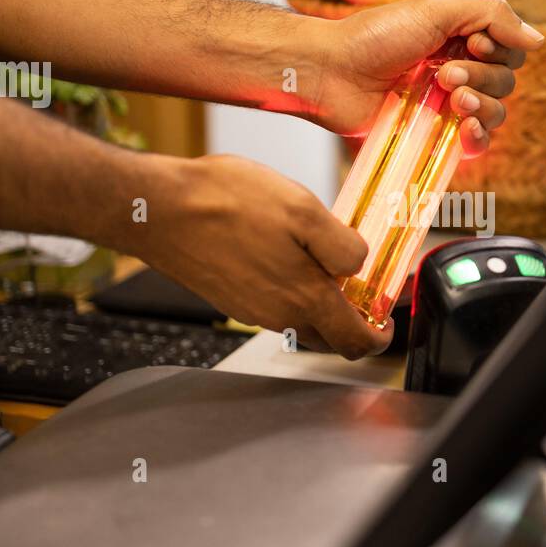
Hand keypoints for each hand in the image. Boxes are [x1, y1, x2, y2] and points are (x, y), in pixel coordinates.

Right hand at [126, 154, 390, 358]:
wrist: (159, 208)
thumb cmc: (224, 203)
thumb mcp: (303, 210)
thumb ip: (342, 246)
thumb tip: (359, 266)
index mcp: (304, 299)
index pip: (356, 342)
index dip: (381, 336)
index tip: (387, 320)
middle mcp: (278, 315)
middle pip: (330, 336)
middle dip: (352, 320)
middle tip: (361, 290)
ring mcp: (251, 309)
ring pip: (301, 320)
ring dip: (320, 302)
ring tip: (324, 263)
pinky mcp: (231, 297)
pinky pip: (274, 305)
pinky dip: (291, 291)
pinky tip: (286, 254)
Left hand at [311, 0, 544, 154]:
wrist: (331, 72)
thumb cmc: (375, 36)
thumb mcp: (437, 10)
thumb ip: (492, 16)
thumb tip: (538, 39)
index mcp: (460, 38)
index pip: (509, 50)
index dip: (499, 49)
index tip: (470, 43)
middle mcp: (458, 71)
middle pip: (506, 82)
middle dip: (483, 76)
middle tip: (445, 72)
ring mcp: (446, 106)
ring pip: (495, 113)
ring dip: (481, 104)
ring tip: (449, 96)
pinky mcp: (433, 136)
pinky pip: (476, 146)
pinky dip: (479, 138)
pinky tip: (465, 129)